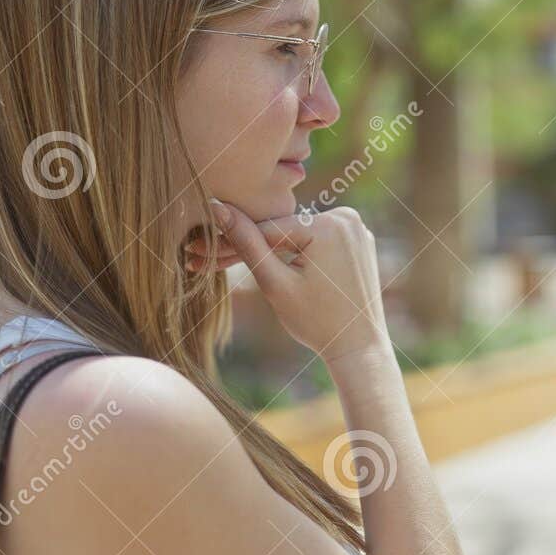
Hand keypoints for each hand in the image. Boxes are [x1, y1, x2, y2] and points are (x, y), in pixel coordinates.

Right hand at [195, 200, 389, 364]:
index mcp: (330, 223)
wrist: (359, 348)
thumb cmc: (317, 322)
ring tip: (220, 258)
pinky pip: (316, 241)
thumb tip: (216, 206)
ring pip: (296, 235)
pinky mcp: (357, 241)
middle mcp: (347, 217)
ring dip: (266, 248)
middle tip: (200, 255)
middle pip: (281, 230)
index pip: (266, 230)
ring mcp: (356, 228)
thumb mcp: (275, 283)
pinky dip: (293, 252)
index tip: (196, 249)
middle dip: (245, 246)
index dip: (228, 242)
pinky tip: (259, 260)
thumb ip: (247, 244)